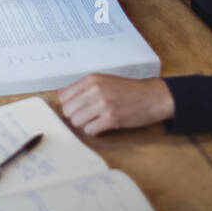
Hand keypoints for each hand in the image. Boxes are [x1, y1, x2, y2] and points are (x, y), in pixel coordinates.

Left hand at [58, 74, 174, 134]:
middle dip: (76, 116)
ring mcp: (103, 104)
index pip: (64, 96)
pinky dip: (94, 130)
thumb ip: (82, 87)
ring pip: (77, 121)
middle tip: (89, 115)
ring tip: (97, 120)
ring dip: (85, 124)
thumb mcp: (103, 81)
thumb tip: (60, 95)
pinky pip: (90, 130)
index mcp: (91, 79)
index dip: (69, 104)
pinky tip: (103, 125)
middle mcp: (95, 90)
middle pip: (68, 110)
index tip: (78, 107)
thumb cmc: (127, 90)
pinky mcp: (111, 119)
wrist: (151, 96)